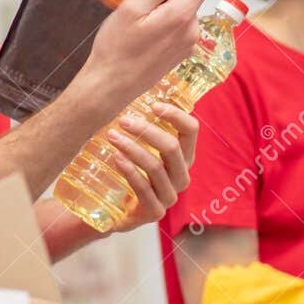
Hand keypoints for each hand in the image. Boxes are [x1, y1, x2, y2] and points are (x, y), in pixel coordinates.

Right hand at [79, 0, 217, 107]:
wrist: (111, 86)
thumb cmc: (116, 46)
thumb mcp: (134, 7)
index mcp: (182, 15)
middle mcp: (193, 30)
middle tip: (143, 6)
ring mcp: (189, 44)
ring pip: (185, 13)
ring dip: (167, 11)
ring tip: (142, 24)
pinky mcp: (182, 54)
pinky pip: (180, 29)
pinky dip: (166, 27)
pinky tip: (146, 37)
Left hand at [102, 104, 199, 231]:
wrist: (116, 211)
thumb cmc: (131, 172)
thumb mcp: (141, 148)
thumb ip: (142, 127)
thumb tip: (128, 91)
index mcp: (184, 157)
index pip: (191, 130)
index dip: (175, 115)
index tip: (153, 105)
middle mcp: (181, 176)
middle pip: (172, 147)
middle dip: (146, 130)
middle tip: (123, 120)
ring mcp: (170, 196)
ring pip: (155, 166)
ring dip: (132, 148)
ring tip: (112, 136)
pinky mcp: (154, 212)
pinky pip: (143, 188)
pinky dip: (129, 171)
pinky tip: (116, 158)